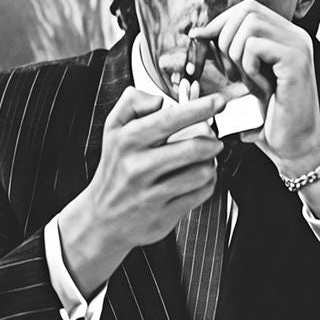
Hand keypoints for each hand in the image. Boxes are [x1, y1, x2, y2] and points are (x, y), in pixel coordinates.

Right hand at [53, 87, 224, 297]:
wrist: (102, 220)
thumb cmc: (114, 170)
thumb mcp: (112, 130)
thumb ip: (132, 102)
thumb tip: (159, 98)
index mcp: (127, 141)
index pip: (170, 119)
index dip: (200, 108)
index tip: (218, 102)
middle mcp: (138, 167)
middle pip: (193, 148)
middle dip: (212, 141)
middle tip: (213, 140)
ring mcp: (151, 193)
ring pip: (201, 172)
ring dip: (209, 164)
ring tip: (201, 162)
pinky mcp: (164, 215)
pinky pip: (201, 194)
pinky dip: (207, 184)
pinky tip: (196, 180)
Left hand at [188, 1, 319, 172]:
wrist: (296, 148)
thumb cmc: (271, 119)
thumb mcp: (246, 79)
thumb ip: (229, 53)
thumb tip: (197, 33)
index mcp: (285, 36)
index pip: (246, 8)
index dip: (220, 24)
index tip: (204, 46)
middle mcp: (295, 35)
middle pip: (247, 10)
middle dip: (225, 39)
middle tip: (231, 73)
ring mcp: (298, 45)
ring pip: (249, 25)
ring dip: (236, 56)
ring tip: (248, 83)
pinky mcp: (297, 60)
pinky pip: (256, 46)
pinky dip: (248, 67)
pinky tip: (261, 88)